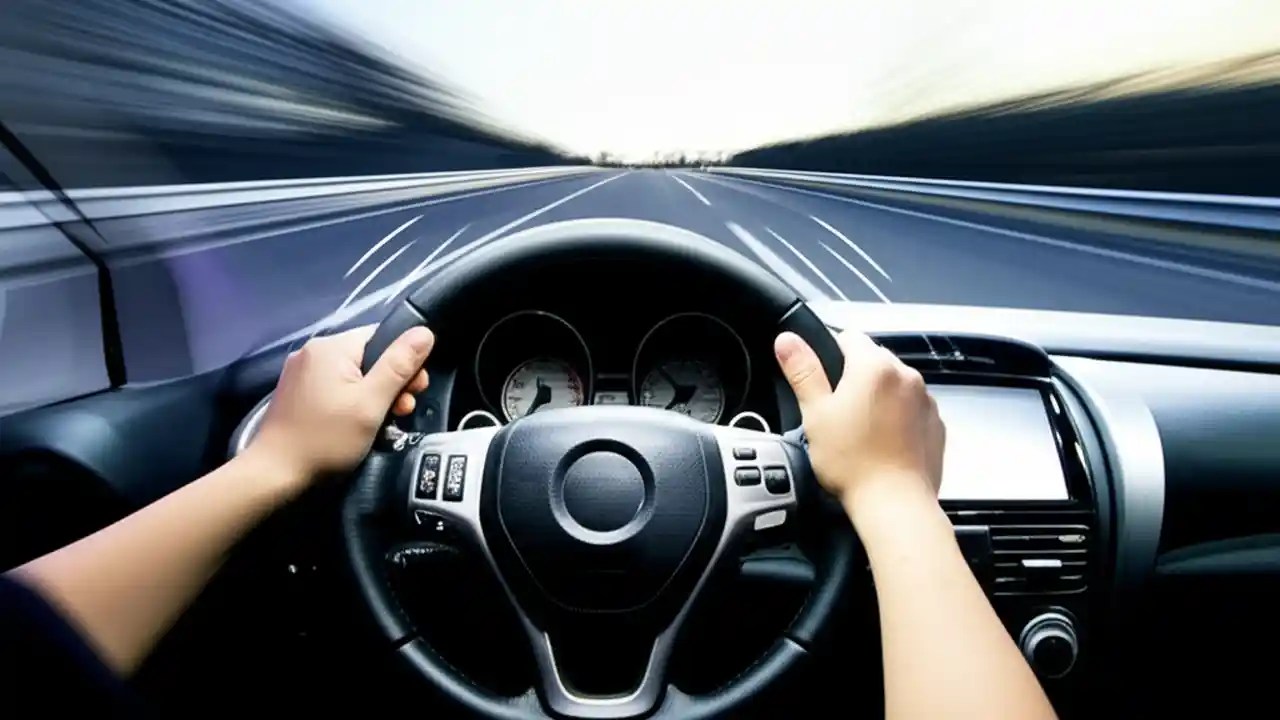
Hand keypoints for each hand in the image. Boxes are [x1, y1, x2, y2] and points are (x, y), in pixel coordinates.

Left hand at [247, 325, 433, 494]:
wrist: (274, 474)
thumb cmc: (327, 439)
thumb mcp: (371, 403)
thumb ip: (399, 365)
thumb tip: (425, 332)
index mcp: (332, 346)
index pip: (382, 337)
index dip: (405, 360)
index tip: (414, 390)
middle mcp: (314, 351)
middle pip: (369, 356)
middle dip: (392, 381)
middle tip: (402, 411)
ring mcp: (302, 372)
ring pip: (354, 374)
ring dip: (375, 395)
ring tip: (383, 422)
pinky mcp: (297, 392)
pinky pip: (335, 386)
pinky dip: (352, 401)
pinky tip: (357, 423)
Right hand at [773, 330, 944, 528]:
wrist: (894, 503)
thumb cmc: (853, 462)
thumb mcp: (816, 413)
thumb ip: (802, 371)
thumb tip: (788, 340)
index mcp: (874, 366)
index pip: (849, 337)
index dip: (830, 356)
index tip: (823, 383)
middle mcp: (906, 376)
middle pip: (874, 360)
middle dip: (855, 378)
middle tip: (838, 413)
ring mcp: (926, 400)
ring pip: (894, 384)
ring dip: (879, 397)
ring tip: (861, 431)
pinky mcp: (936, 423)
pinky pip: (912, 408)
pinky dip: (898, 417)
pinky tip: (882, 442)